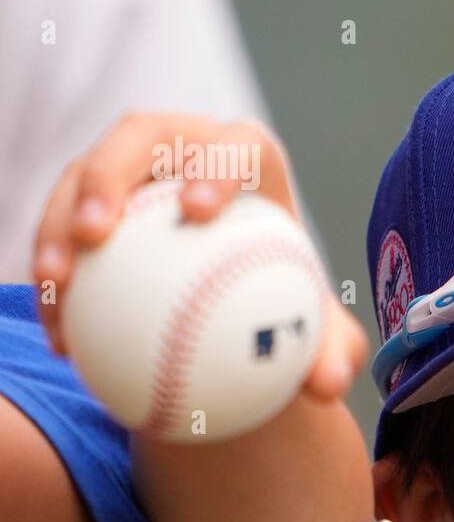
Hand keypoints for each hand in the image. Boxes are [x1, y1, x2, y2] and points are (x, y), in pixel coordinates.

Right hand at [31, 112, 366, 400]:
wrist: (238, 312)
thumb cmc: (286, 311)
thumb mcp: (320, 338)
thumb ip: (334, 354)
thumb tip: (328, 386)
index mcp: (252, 162)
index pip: (238, 144)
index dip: (217, 163)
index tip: (198, 212)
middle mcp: (186, 147)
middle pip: (141, 135)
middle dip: (110, 172)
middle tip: (96, 234)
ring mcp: (132, 168)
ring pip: (82, 176)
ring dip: (57, 223)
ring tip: (56, 284)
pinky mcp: (89, 199)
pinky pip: (57, 227)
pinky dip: (52, 276)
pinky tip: (58, 336)